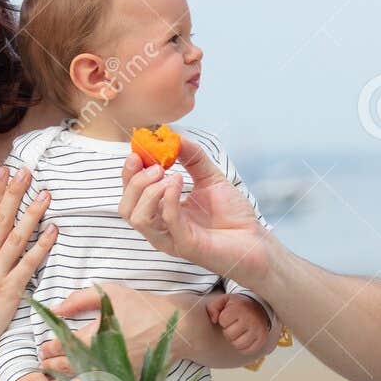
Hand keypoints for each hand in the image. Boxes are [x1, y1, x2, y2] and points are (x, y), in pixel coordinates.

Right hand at [0, 166, 56, 364]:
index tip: (5, 170)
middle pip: (0, 218)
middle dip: (14, 193)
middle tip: (26, 171)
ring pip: (15, 236)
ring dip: (32, 214)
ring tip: (46, 194)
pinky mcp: (9, 289)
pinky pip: (28, 264)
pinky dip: (41, 246)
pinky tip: (53, 231)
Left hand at [38, 284, 199, 378]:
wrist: (174, 328)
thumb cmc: (142, 307)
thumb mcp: (111, 293)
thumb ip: (79, 300)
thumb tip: (55, 310)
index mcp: (95, 337)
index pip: (62, 347)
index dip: (49, 348)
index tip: (45, 347)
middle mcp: (100, 360)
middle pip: (66, 369)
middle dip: (51, 366)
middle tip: (44, 363)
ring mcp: (112, 375)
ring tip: (55, 378)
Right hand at [119, 139, 272, 287]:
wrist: (255, 239)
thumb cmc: (232, 214)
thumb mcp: (210, 177)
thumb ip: (192, 157)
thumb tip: (175, 135)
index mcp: (161, 212)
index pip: (130, 194)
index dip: (129, 172)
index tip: (138, 150)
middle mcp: (160, 227)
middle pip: (126, 207)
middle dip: (134, 181)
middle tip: (156, 165)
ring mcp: (171, 238)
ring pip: (137, 217)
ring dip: (147, 191)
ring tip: (168, 174)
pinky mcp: (186, 245)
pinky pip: (168, 220)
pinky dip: (169, 197)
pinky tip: (178, 181)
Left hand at [206, 292, 268, 354]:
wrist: (258, 307)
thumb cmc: (239, 306)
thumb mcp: (225, 300)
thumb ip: (213, 306)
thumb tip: (213, 319)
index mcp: (240, 308)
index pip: (223, 320)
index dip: (223, 320)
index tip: (228, 316)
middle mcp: (250, 319)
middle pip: (229, 335)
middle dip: (228, 331)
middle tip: (233, 325)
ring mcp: (258, 330)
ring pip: (238, 344)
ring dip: (235, 340)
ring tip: (238, 332)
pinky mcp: (262, 339)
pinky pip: (248, 351)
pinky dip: (243, 347)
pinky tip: (244, 339)